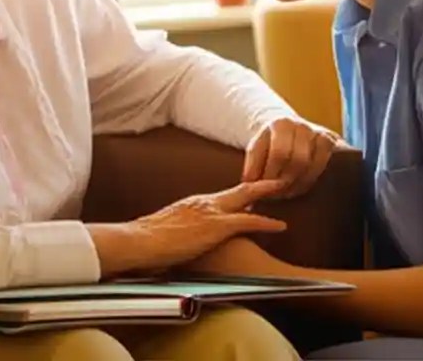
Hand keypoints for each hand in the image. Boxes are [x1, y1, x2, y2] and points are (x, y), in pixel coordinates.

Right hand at [87, 179, 287, 276]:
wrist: (137, 242)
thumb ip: (176, 234)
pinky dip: (267, 222)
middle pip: (238, 189)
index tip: (251, 194)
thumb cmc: (144, 243)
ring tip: (285, 190)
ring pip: (247, 198)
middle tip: (277, 179)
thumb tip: (175, 244)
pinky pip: (248, 221)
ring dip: (268, 194)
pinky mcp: (216, 227)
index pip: (221, 198)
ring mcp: (210, 213)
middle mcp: (203, 203)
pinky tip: (281, 225)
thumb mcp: (162, 233)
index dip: (238, 196)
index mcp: (191, 205)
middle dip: (259, 184)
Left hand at [243, 117, 342, 197]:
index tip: (261, 189)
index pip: (279, 154)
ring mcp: (318, 133)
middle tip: (273, 195)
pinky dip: (309, 181)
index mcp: (281, 124)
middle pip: (297, 161)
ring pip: (309, 166)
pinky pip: (321, 167)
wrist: (289, 132)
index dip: (270, 175)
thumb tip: (248, 188)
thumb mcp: (256, 151)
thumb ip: (252, 167)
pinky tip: (298, 187)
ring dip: (295, 185)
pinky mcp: (329, 142)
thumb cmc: (268, 145)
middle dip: (283, 182)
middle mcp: (302, 126)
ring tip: (284, 193)